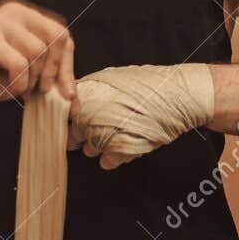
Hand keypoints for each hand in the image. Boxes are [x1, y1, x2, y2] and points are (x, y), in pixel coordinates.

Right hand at [0, 0, 75, 102]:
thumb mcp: (25, 75)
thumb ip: (49, 76)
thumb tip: (74, 98)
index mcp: (26, 15)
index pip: (62, 34)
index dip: (67, 65)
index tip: (67, 93)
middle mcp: (14, 11)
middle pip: (56, 37)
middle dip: (55, 69)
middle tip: (43, 89)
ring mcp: (0, 22)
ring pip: (39, 51)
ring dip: (34, 78)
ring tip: (21, 86)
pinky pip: (20, 62)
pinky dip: (20, 82)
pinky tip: (10, 87)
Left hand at [67, 63, 213, 169]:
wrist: (176, 94)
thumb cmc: (146, 84)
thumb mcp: (110, 78)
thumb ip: (89, 91)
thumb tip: (74, 103)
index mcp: (82, 96)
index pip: (62, 117)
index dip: (71, 120)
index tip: (79, 121)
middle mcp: (87, 117)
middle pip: (73, 137)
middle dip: (84, 135)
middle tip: (103, 125)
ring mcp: (100, 136)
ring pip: (90, 150)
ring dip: (100, 145)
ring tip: (121, 130)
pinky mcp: (117, 153)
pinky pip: (107, 162)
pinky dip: (116, 156)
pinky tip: (129, 140)